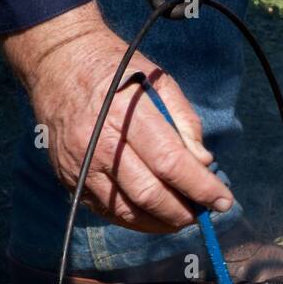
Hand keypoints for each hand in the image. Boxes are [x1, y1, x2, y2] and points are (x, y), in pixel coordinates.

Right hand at [2, 2, 232, 232]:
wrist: (57, 61)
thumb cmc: (116, 69)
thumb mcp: (158, 79)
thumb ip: (184, 121)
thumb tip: (203, 163)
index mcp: (124, 112)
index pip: (170, 162)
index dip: (200, 187)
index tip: (224, 201)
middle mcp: (98, 142)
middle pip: (149, 194)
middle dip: (184, 211)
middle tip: (204, 212)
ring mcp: (80, 164)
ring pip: (127, 211)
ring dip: (162, 222)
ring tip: (183, 217)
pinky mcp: (68, 178)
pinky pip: (107, 211)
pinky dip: (136, 219)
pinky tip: (155, 214)